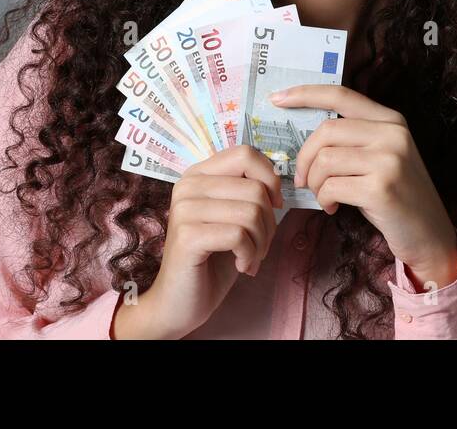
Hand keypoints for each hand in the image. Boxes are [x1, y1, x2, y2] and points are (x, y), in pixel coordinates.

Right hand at [114, 144, 282, 338]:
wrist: (179, 303)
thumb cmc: (212, 260)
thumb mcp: (233, 218)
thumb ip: (248, 193)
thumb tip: (277, 182)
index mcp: (199, 174)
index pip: (245, 154)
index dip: (270, 179)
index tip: (274, 205)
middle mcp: (188, 185)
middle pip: (255, 188)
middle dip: (269, 223)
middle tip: (260, 246)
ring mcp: (184, 209)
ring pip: (251, 212)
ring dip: (261, 242)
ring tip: (250, 257)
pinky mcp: (187, 235)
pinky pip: (239, 235)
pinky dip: (249, 254)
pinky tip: (241, 265)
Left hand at [279, 84, 456, 290]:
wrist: (429, 234)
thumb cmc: (396, 196)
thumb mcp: (382, 156)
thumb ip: (353, 139)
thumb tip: (304, 136)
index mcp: (390, 120)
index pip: (341, 95)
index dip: (305, 93)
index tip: (277, 98)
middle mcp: (392, 133)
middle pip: (326, 130)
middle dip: (305, 157)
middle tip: (304, 179)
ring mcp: (389, 159)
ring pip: (325, 159)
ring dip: (315, 182)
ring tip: (325, 196)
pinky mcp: (381, 188)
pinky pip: (332, 186)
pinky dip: (324, 199)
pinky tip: (334, 208)